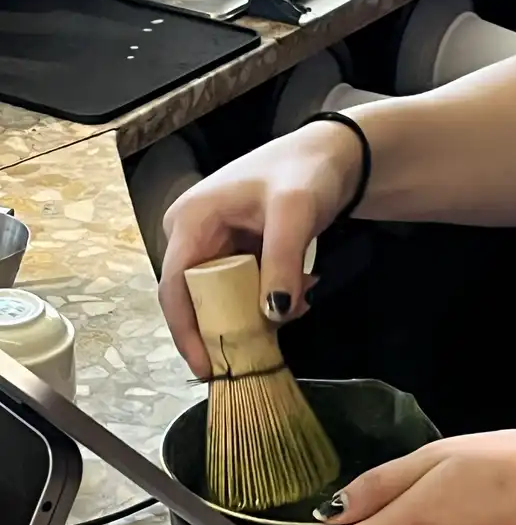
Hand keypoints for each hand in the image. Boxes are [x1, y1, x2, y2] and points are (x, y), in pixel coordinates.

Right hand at [159, 122, 360, 378]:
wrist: (331, 156)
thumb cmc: (306, 172)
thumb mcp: (295, 214)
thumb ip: (282, 262)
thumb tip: (273, 312)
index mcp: (190, 221)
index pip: (174, 288)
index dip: (187, 333)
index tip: (207, 368)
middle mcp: (191, 235)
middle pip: (196, 300)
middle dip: (234, 324)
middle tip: (274, 335)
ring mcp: (211, 245)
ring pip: (222, 300)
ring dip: (259, 312)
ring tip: (301, 300)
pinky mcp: (233, 253)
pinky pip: (240, 291)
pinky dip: (268, 298)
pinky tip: (301, 289)